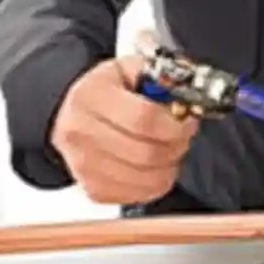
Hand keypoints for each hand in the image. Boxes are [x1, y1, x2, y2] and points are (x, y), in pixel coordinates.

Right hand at [50, 54, 198, 203]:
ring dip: (170, 166)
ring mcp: (84, 165)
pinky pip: (140, 195)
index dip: (175, 125)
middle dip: (177, 146)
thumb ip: (162, 77)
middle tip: (182, 136)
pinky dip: (157, 182)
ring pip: (147, 179)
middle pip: (147, 153)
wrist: (72, 113)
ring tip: (169, 150)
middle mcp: (80, 132)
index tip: (187, 122)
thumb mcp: (131, 68)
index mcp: (91, 96)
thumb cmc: (106, 91)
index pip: (143, 119)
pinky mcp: (93, 189)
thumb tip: (191, 97)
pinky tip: (155, 166)